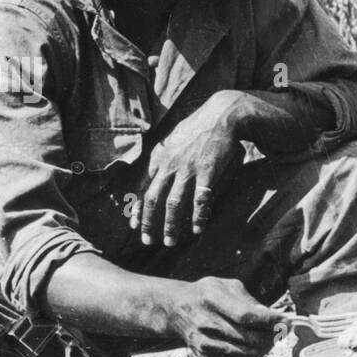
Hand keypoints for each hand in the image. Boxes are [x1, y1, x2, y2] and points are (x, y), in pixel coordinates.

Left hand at [133, 92, 245, 245]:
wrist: (222, 115)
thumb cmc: (199, 128)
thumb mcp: (174, 140)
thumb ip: (164, 158)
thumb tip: (156, 174)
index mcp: (160, 159)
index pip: (143, 188)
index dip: (137, 209)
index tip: (134, 226)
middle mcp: (170, 165)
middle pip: (153, 200)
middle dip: (149, 223)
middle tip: (148, 241)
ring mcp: (188, 169)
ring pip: (173, 203)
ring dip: (170, 225)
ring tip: (170, 242)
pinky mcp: (207, 171)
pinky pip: (200, 199)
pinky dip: (198, 216)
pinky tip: (197, 229)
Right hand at [164, 277, 288, 356]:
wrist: (178, 309)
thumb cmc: (208, 295)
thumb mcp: (226, 286)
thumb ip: (249, 300)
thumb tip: (273, 318)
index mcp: (211, 299)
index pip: (246, 315)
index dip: (270, 321)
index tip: (287, 321)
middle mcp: (205, 322)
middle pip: (249, 337)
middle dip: (272, 336)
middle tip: (283, 330)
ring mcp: (204, 342)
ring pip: (246, 353)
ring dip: (265, 348)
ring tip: (271, 338)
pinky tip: (256, 348)